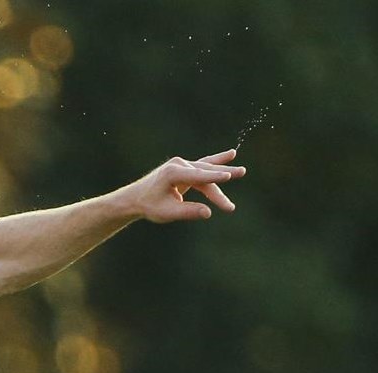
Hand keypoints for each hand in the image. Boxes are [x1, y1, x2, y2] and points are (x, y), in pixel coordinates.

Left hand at [129, 149, 245, 222]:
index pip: (198, 176)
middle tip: (242, 173)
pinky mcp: (185, 169)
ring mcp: (182, 165)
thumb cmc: (150, 206)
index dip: (213, 178)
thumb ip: (187, 212)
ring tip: (241, 172)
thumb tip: (208, 212)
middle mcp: (178, 165)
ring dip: (223, 176)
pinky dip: (217, 162)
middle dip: (223, 176)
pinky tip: (232, 154)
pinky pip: (204, 165)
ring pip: (207, 171)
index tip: (228, 177)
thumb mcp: (167, 212)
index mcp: (172, 173)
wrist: (135, 199)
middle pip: (205, 173)